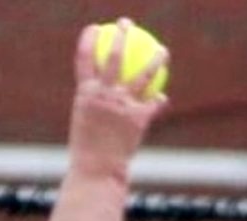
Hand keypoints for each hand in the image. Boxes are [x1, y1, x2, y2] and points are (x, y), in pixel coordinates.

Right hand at [67, 20, 168, 178]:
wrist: (97, 170)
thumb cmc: (86, 150)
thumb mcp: (84, 123)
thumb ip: (96, 105)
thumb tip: (106, 94)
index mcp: (85, 94)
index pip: (85, 59)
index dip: (88, 40)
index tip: (94, 28)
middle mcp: (104, 95)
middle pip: (115, 56)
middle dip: (121, 35)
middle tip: (126, 24)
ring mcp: (122, 105)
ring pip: (144, 75)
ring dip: (155, 59)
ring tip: (162, 50)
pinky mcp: (138, 117)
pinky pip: (152, 104)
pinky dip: (156, 102)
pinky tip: (162, 97)